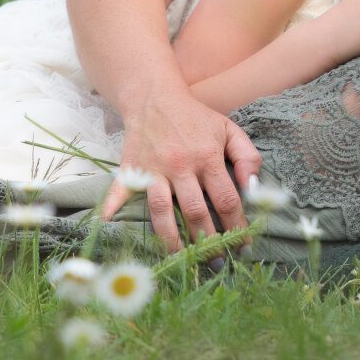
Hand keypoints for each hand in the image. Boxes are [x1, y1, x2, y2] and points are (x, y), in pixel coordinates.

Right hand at [101, 81, 259, 253]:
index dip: (238, 225)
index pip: (226, 199)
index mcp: (207, 157)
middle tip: (216, 262)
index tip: (244, 245)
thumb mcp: (228, 129)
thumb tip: (252, 188)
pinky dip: (112, 208)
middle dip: (208, 240)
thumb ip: (247, 156)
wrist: (155, 96)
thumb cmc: (196, 118)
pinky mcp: (131, 169)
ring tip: (182, 259)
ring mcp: (153, 169)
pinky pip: (120, 191)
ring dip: (172, 239)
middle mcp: (180, 166)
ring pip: (161, 210)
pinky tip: (107, 226)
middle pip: (195, 211)